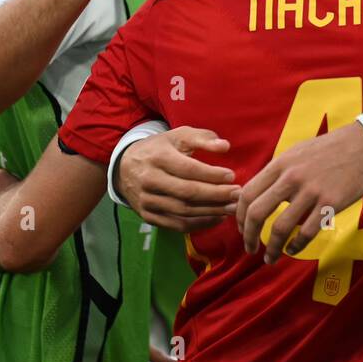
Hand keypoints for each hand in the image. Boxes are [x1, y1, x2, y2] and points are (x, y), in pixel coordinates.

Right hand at [116, 128, 237, 231]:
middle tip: (237, 195)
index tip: (232, 176)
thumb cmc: (159, 149)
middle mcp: (149, 180)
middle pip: (187, 193)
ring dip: (211, 212)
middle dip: (216, 195)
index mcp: (157, 157)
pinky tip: (217, 217)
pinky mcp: (148, 217)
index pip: (188, 169)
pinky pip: (177, 225)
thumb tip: (225, 146)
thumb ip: (202, 138)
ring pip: (184, 211)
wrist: (125, 168)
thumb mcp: (178, 136)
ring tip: (232, 207)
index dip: (211, 175)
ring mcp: (147, 201)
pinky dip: (200, 224)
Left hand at [237, 122, 362, 264]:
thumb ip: (277, 172)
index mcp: (280, 164)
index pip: (248, 194)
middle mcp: (292, 177)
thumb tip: (256, 195)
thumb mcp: (296, 152)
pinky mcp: (330, 203)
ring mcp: (311, 191)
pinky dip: (296, 246)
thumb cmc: (329, 150)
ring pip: (281, 227)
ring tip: (270, 257)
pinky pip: (307, 232)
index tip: (243, 229)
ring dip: (272, 248)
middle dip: (249, 236)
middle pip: (257, 212)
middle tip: (249, 248)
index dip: (240, 216)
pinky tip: (292, 250)